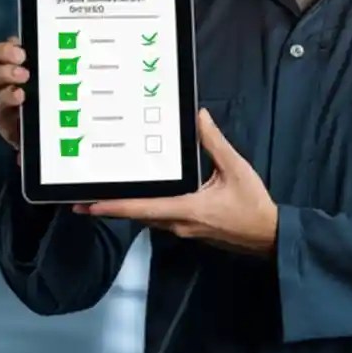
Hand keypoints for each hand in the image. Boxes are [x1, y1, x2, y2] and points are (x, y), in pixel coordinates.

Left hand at [75, 109, 278, 256]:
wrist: (269, 236)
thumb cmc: (253, 205)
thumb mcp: (235, 168)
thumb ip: (214, 143)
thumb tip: (199, 116)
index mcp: (187, 209)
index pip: (142, 208)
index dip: (113, 207)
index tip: (88, 204)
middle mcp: (178, 223)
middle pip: (137, 215)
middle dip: (110, 208)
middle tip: (82, 200)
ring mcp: (182, 229)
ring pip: (147, 219)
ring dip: (125, 210)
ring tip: (102, 198)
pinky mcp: (188, 229)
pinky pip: (159, 219)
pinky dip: (143, 210)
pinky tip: (138, 199)